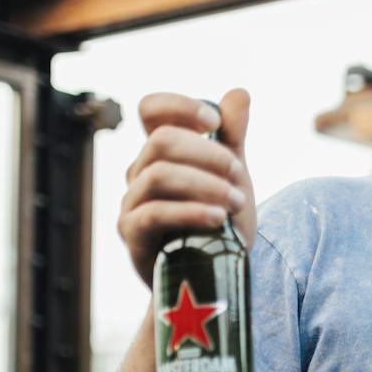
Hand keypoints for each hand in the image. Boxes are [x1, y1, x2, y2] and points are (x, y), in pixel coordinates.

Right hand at [119, 89, 255, 285]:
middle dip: (209, 154)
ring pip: (159, 175)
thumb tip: (239, 94)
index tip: (215, 123)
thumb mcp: (231, 176)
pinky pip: (154, 213)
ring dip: (206, 184)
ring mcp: (132, 202)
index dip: (180, 106)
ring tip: (236, 202)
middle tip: (238, 175)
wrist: (209, 278)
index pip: (151, 109)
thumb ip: (233, 137)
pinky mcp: (133, 234)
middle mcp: (139, 172)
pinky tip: (218, 218)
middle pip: (162, 140)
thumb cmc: (216, 223)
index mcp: (160, 152)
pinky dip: (191, 211)